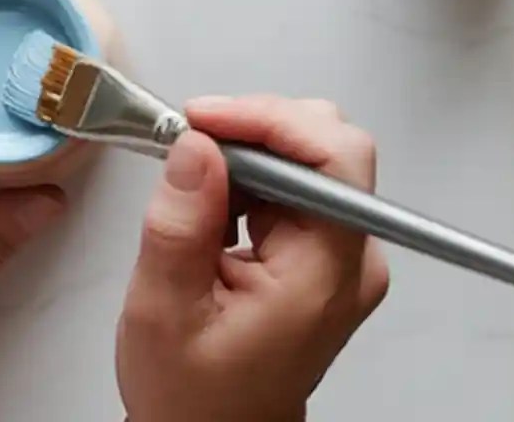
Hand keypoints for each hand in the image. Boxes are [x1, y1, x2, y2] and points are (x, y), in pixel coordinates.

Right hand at [116, 96, 389, 421]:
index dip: (271, 120)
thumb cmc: (194, 396)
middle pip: (325, 148)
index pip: (335, 158)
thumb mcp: (163, 307)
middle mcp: (350, 260)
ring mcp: (341, 257)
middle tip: (189, 147)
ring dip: (244, 159)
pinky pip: (294, 187)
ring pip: (306, 160)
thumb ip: (180, 222)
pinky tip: (213, 212)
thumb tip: (196, 146)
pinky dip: (248, 181)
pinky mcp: (323, 255)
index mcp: (324, 275)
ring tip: (194, 198)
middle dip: (252, 133)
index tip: (207, 119)